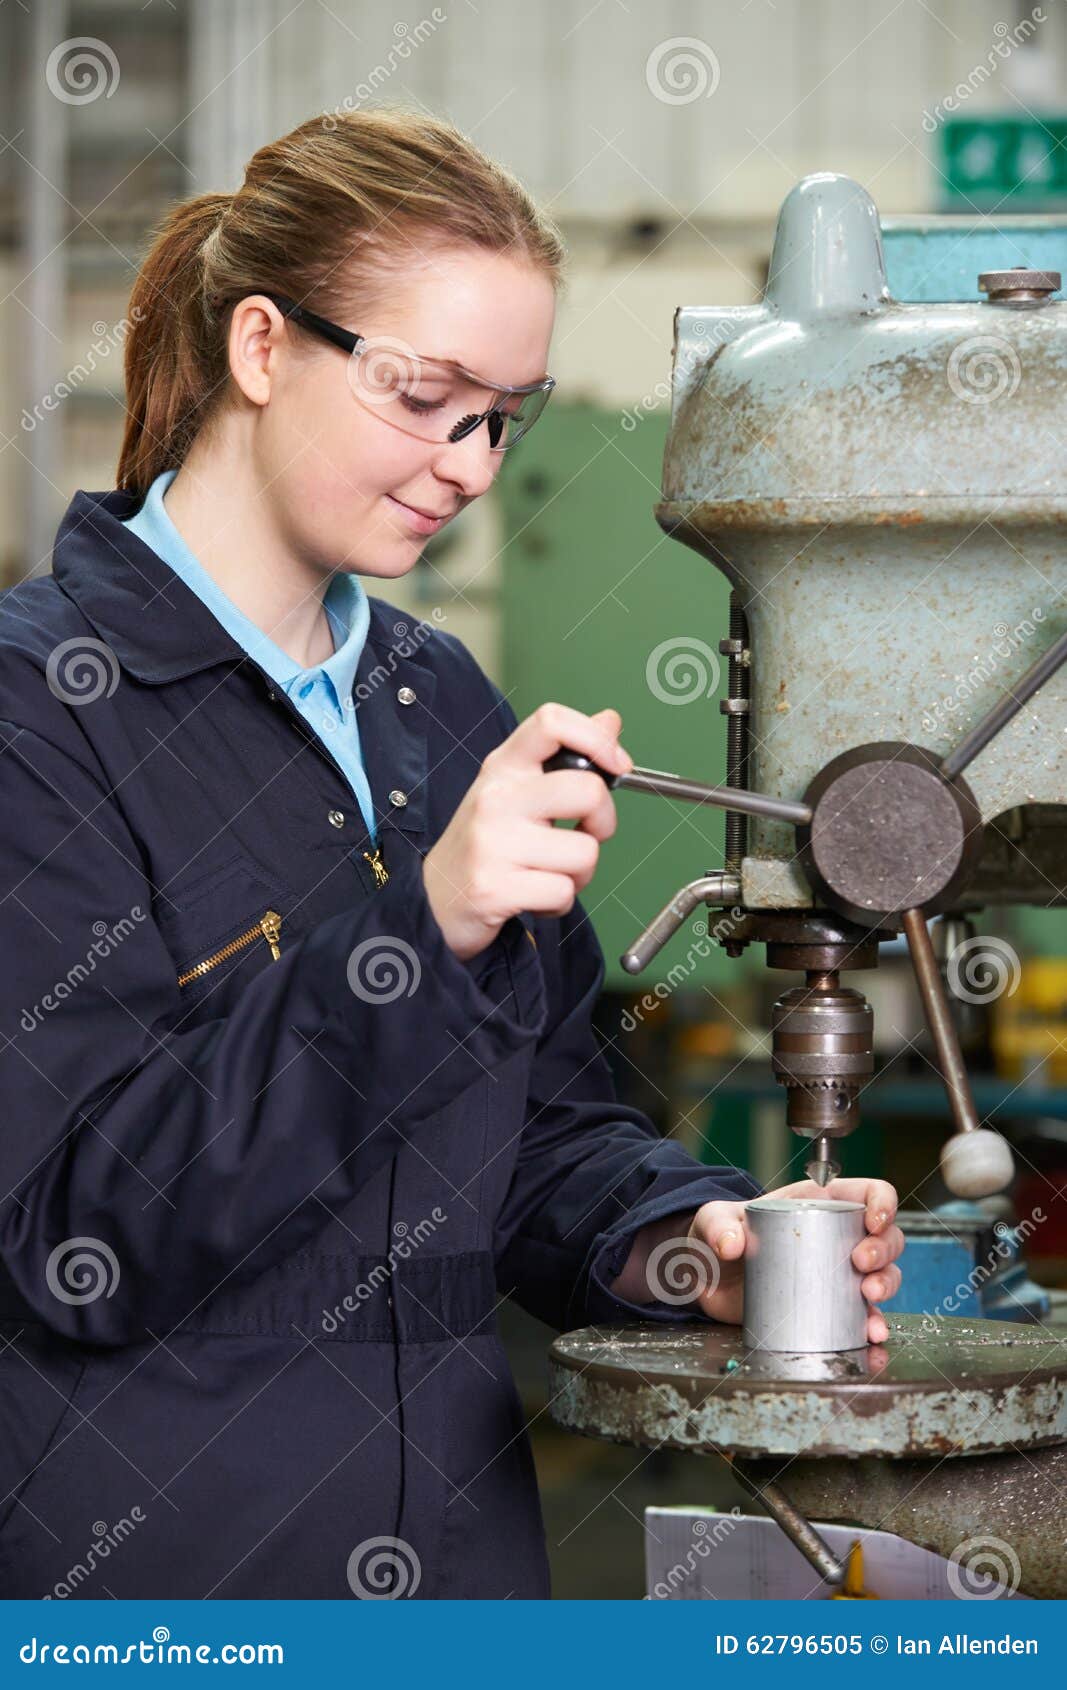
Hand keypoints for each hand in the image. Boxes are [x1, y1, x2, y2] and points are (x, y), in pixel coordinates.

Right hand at [422, 702, 632, 961]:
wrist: (433, 900)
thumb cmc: (484, 842)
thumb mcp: (516, 790)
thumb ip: (564, 756)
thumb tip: (610, 721)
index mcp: (503, 766)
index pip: (552, 722)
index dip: (598, 739)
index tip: (617, 766)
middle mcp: (497, 797)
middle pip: (589, 790)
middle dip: (604, 822)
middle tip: (585, 835)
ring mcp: (493, 842)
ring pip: (585, 852)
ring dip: (579, 874)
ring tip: (548, 873)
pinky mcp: (495, 888)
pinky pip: (564, 893)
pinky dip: (559, 903)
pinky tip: (534, 897)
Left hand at [616, 1178, 902, 1345]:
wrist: (708, 1277)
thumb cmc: (719, 1236)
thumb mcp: (714, 1220)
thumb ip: (718, 1225)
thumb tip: (732, 1244)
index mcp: (819, 1203)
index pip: (868, 1192)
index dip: (882, 1203)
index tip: (873, 1221)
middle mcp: (837, 1236)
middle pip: (885, 1237)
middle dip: (883, 1250)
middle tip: (861, 1264)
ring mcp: (837, 1273)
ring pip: (883, 1276)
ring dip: (885, 1287)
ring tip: (868, 1299)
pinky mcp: (829, 1308)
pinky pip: (863, 1317)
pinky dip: (874, 1329)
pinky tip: (872, 1341)